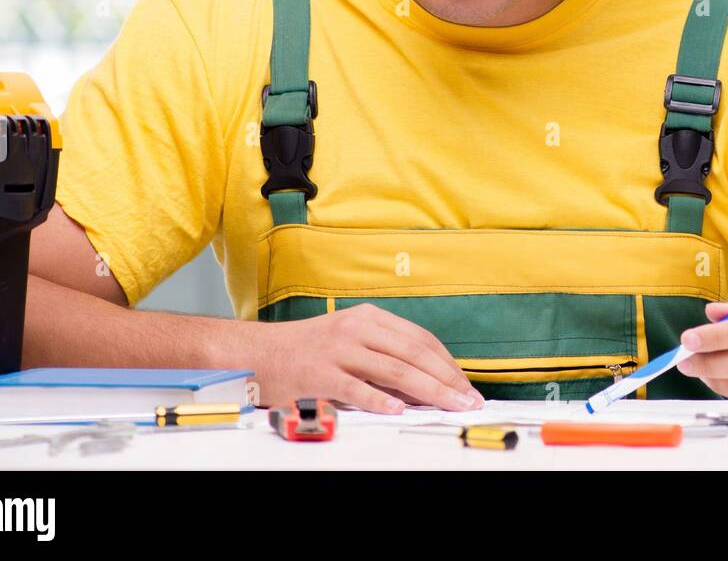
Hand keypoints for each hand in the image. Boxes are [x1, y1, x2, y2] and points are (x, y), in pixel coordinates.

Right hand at [252, 302, 485, 413]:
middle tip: (467, 401)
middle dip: (446, 379)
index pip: (420, 339)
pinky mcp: (320, 373)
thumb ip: (385, 355)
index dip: (447, 363)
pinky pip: (355, 387)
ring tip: (448, 407)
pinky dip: (378, 399)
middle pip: (413, 354)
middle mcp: (357, 329)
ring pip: (393, 369)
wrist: (260, 353)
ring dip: (427, 391)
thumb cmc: (309, 351)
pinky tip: (397, 410)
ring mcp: (339, 349)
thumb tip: (426, 384)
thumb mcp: (351, 341)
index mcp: (369, 318)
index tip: (465, 384)